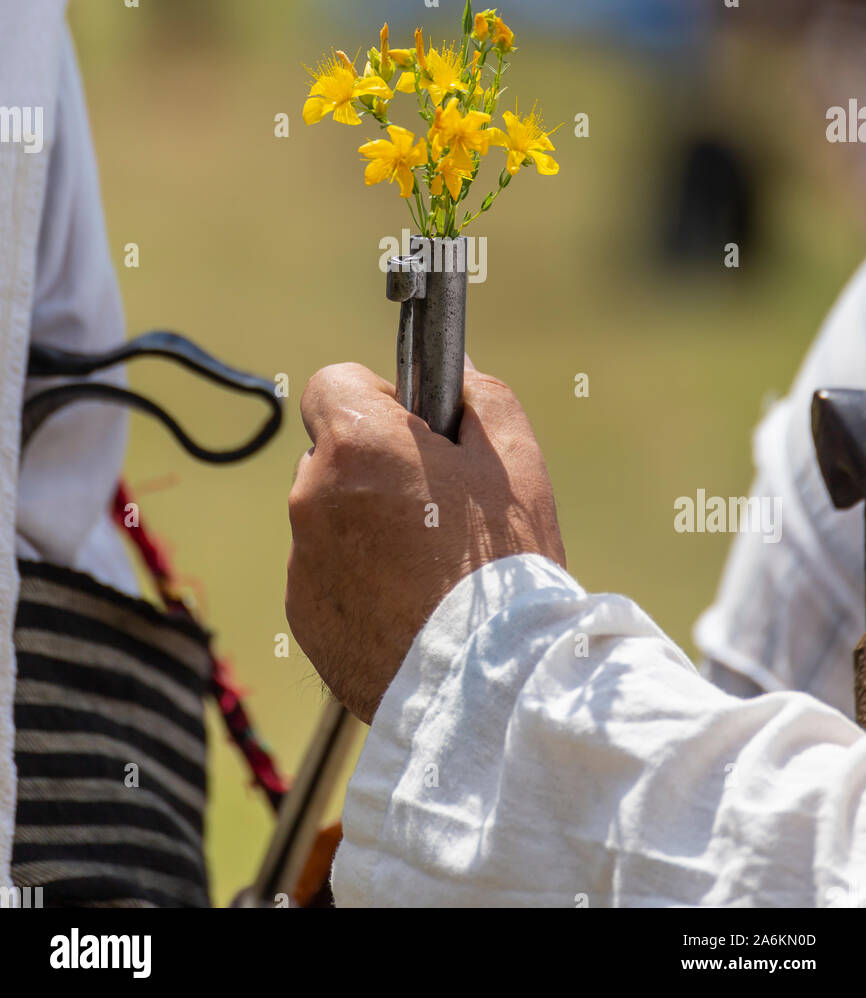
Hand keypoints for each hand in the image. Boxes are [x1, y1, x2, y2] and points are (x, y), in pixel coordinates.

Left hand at [285, 361, 564, 722]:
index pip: (331, 384)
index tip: (412, 431)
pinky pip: (328, 575)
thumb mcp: (515, 461)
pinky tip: (412, 606)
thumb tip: (455, 374)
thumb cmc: (504, 563)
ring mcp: (301, 560)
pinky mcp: (304, 615)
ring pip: (329, 518)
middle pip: (332, 455)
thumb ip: (479, 398)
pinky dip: (360, 582)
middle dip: (373, 468)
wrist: (487, 680)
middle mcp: (311, 496)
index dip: (375, 399)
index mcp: (356, 445)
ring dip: (365, 527)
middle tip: (434, 506)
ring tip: (430, 566)